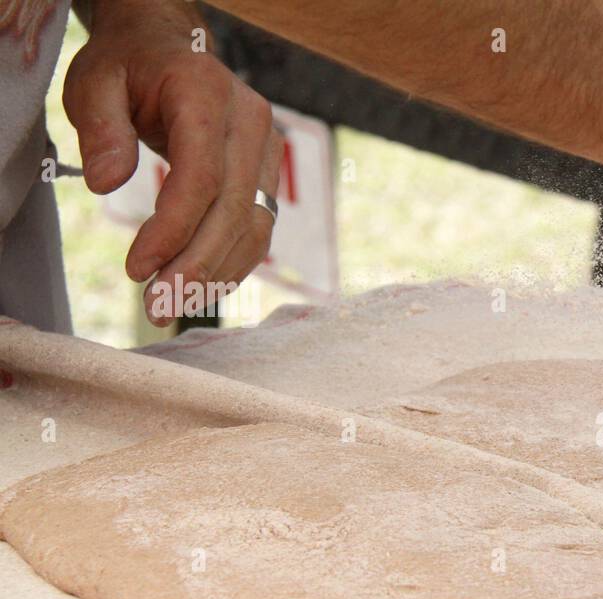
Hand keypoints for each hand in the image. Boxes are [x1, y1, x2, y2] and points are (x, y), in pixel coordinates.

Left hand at [63, 0, 280, 324]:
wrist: (171, 52)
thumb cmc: (129, 67)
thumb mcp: (95, 82)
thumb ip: (100, 128)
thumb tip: (105, 184)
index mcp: (207, 93)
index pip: (203, 177)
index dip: (174, 230)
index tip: (138, 269)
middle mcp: (251, 123)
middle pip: (235, 211)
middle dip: (196, 266)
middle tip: (158, 307)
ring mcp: (269, 152)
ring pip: (254, 228)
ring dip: (215, 274)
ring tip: (171, 305)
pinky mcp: (271, 177)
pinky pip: (259, 231)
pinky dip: (230, 264)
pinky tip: (198, 287)